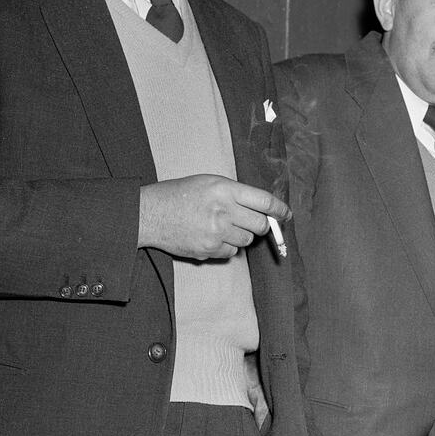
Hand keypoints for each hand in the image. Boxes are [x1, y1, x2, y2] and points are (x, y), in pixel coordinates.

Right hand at [138, 174, 288, 260]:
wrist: (149, 214)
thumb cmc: (178, 195)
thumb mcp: (209, 182)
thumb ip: (236, 193)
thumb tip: (265, 208)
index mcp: (225, 189)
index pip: (265, 201)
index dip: (280, 210)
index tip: (286, 215)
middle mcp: (223, 211)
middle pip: (260, 225)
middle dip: (259, 225)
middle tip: (247, 221)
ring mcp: (216, 232)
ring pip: (247, 241)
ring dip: (240, 236)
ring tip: (221, 226)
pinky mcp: (209, 250)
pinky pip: (232, 253)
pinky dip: (226, 248)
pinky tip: (210, 237)